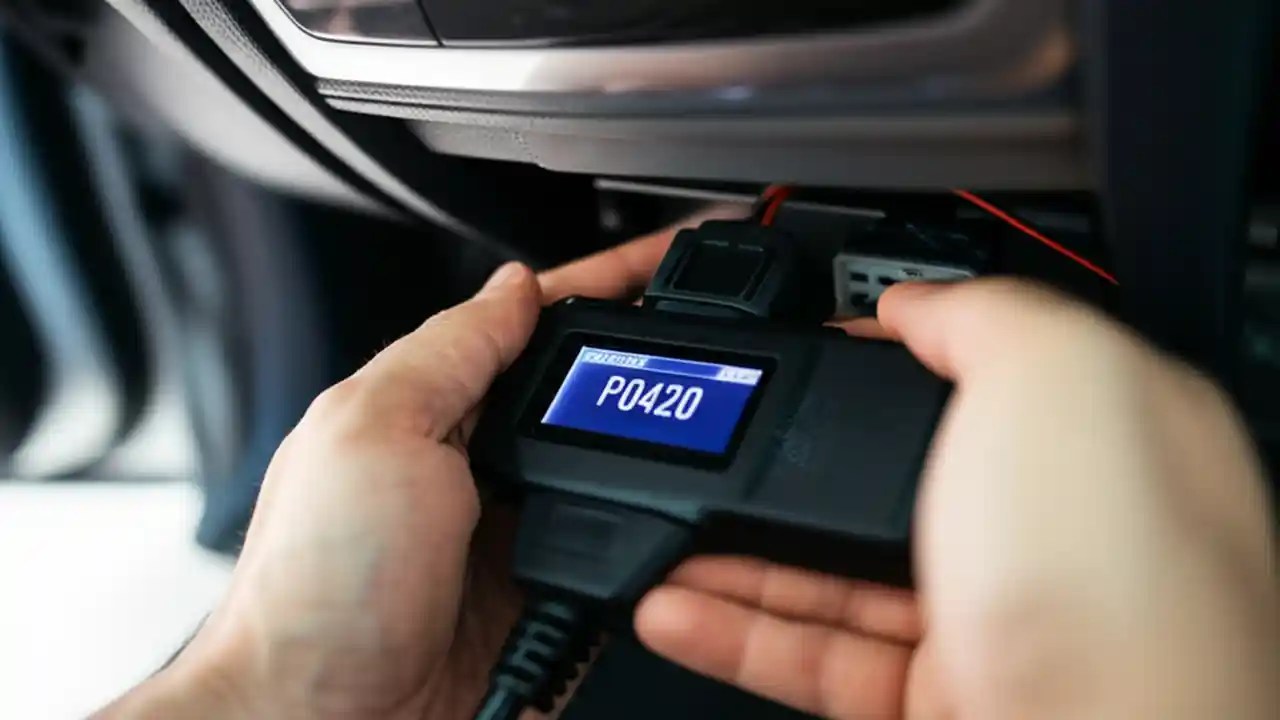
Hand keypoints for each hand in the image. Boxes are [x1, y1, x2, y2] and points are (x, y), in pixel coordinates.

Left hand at [96, 207, 740, 719]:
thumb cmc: (315, 588)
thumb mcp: (374, 432)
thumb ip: (451, 353)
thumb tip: (516, 284)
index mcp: (432, 406)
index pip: (538, 321)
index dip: (608, 280)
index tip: (675, 252)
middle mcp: (477, 464)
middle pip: (587, 386)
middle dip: (652, 352)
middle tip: (725, 323)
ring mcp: (516, 531)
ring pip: (616, 466)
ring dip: (667, 441)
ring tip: (723, 408)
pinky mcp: (548, 596)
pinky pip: (623, 549)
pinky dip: (660, 531)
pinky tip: (689, 512)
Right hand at [636, 279, 1275, 718]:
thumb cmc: (1121, 589)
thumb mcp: (1055, 378)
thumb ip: (982, 316)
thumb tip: (912, 303)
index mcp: (1088, 437)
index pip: (974, 370)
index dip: (886, 351)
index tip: (803, 342)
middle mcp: (1040, 532)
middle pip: (884, 479)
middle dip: (779, 463)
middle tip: (702, 443)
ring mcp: (987, 621)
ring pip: (835, 574)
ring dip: (735, 555)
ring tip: (661, 532)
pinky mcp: (936, 702)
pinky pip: (815, 657)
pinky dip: (737, 634)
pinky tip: (678, 608)